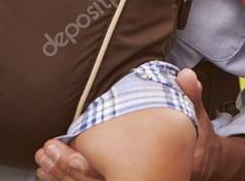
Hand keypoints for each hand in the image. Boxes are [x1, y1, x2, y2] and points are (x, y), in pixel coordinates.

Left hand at [37, 69, 244, 180]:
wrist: (201, 162)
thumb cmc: (196, 141)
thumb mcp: (196, 120)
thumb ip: (191, 97)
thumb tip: (187, 75)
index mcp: (149, 174)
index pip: (107, 177)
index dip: (79, 166)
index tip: (60, 147)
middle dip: (63, 169)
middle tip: (45, 150)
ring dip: (61, 175)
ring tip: (42, 158)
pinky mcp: (116, 180)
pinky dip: (67, 178)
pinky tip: (50, 168)